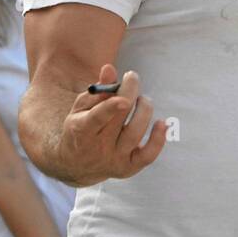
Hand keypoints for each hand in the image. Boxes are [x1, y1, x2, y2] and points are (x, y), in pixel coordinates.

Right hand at [60, 64, 166, 185]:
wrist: (76, 165)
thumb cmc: (81, 128)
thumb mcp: (81, 109)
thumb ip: (97, 91)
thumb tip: (110, 69)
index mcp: (81, 130)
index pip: (96, 119)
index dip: (110, 108)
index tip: (124, 97)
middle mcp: (98, 147)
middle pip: (119, 120)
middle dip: (129, 93)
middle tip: (131, 78)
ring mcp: (114, 159)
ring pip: (135, 133)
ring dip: (144, 110)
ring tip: (142, 99)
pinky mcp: (128, 167)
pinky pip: (148, 155)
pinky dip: (158, 139)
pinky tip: (161, 123)